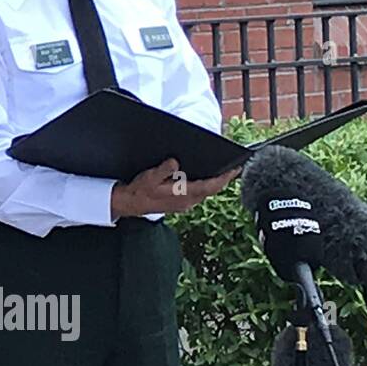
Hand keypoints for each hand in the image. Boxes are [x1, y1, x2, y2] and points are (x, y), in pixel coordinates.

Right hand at [109, 158, 240, 219]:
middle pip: (212, 190)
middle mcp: (187, 201)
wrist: (131, 204)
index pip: (209, 186)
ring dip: (215, 183)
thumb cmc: (140, 191)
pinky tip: (204, 180)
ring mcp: (185, 204)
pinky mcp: (181, 204)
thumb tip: (174, 161)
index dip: (224, 178)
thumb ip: (163, 170)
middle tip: (235, 168)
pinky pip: (199, 195)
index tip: (235, 169)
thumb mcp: (149, 178)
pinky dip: (205, 187)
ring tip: (223, 172)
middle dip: (223, 180)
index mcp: (182, 194)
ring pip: (206, 193)